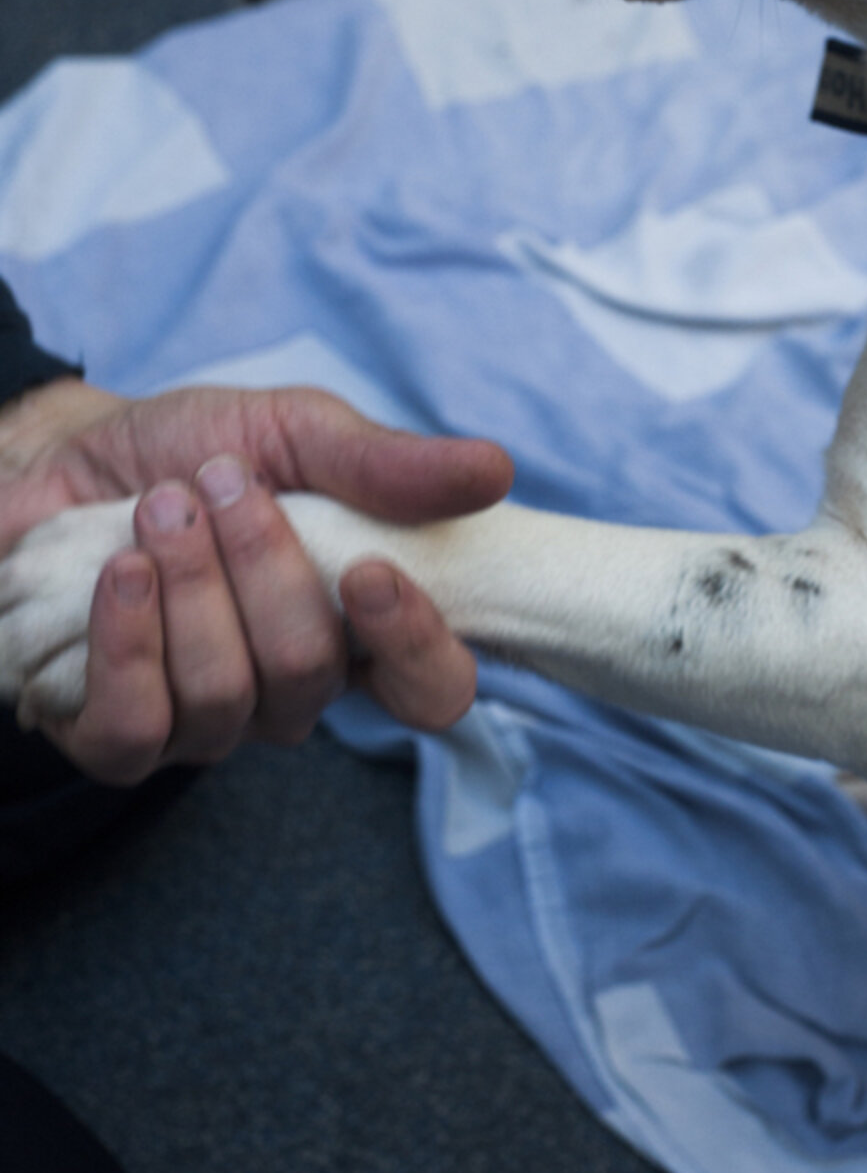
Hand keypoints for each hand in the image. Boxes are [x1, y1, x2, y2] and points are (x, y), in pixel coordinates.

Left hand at [0, 378, 512, 783]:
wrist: (62, 454)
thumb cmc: (192, 450)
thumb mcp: (295, 431)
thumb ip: (388, 462)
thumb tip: (497, 471)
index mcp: (358, 627)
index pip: (432, 691)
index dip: (416, 649)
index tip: (371, 572)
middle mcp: (291, 691)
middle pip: (316, 677)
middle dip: (261, 567)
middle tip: (219, 483)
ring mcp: (205, 726)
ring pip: (225, 698)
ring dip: (187, 583)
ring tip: (157, 509)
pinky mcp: (116, 741)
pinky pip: (136, 731)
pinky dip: (126, 641)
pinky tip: (117, 574)